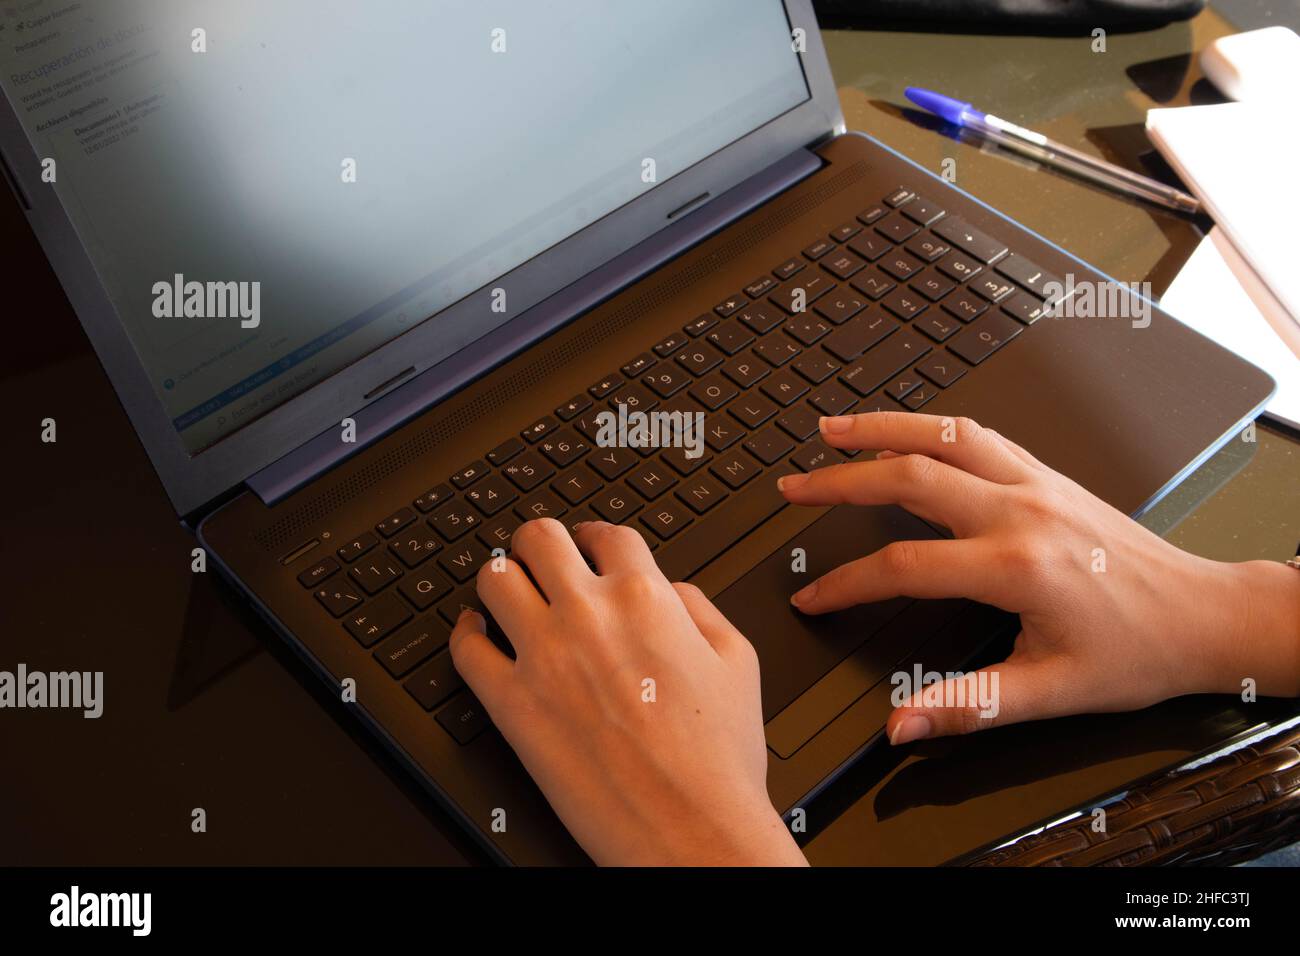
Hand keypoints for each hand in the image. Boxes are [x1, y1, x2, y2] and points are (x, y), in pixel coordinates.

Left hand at [447, 518, 805, 865]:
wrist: (689, 829)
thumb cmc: (717, 760)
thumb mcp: (737, 663)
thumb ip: (700, 610)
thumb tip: (672, 591)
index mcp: (646, 598)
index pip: (607, 535)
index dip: (595, 536)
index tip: (589, 545)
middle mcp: (589, 615)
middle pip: (540, 538)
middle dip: (539, 543)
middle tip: (539, 557)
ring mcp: (543, 656)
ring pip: (495, 578)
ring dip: (501, 577)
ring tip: (506, 588)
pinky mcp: (510, 703)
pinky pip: (466, 648)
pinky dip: (467, 633)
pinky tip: (476, 633)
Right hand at [779, 412, 1299, 744]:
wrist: (1204, 616)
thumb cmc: (1138, 652)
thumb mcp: (1051, 692)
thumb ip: (967, 706)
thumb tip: (902, 725)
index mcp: (1017, 566)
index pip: (904, 565)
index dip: (846, 583)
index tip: (813, 597)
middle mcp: (1022, 511)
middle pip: (911, 477)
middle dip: (841, 480)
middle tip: (794, 488)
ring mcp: (1037, 484)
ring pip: (944, 435)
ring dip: (882, 429)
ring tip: (831, 430)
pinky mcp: (1048, 476)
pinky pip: (978, 434)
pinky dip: (930, 427)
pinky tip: (905, 432)